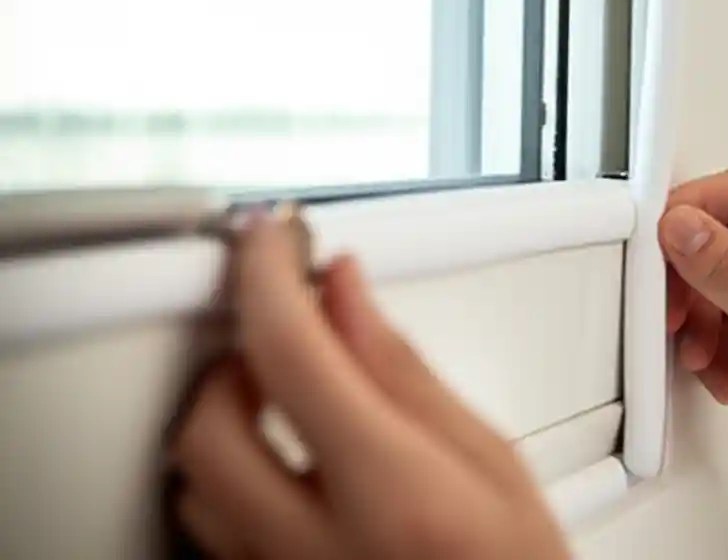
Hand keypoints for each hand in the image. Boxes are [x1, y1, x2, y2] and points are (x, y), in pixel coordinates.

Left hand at [170, 213, 569, 559]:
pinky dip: (228, 475)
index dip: (270, 275)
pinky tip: (278, 459)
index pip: (293, 355)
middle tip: (288, 325)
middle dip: (236, 355)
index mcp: (397, 497)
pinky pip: (211, 531)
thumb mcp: (491, 460)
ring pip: (195, 481)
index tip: (274, 239)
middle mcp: (321, 550)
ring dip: (225, 415)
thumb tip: (347, 292)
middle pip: (210, 424)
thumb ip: (406, 372)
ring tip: (290, 391)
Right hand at [661, 170, 727, 504]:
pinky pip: (712, 324)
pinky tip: (725, 378)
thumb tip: (682, 223)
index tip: (656, 236)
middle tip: (674, 309)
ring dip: (696, 323)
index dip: (693, 208)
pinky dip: (706, 351)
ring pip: (708, 285)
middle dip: (690, 279)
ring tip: (706, 357)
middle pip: (718, 238)